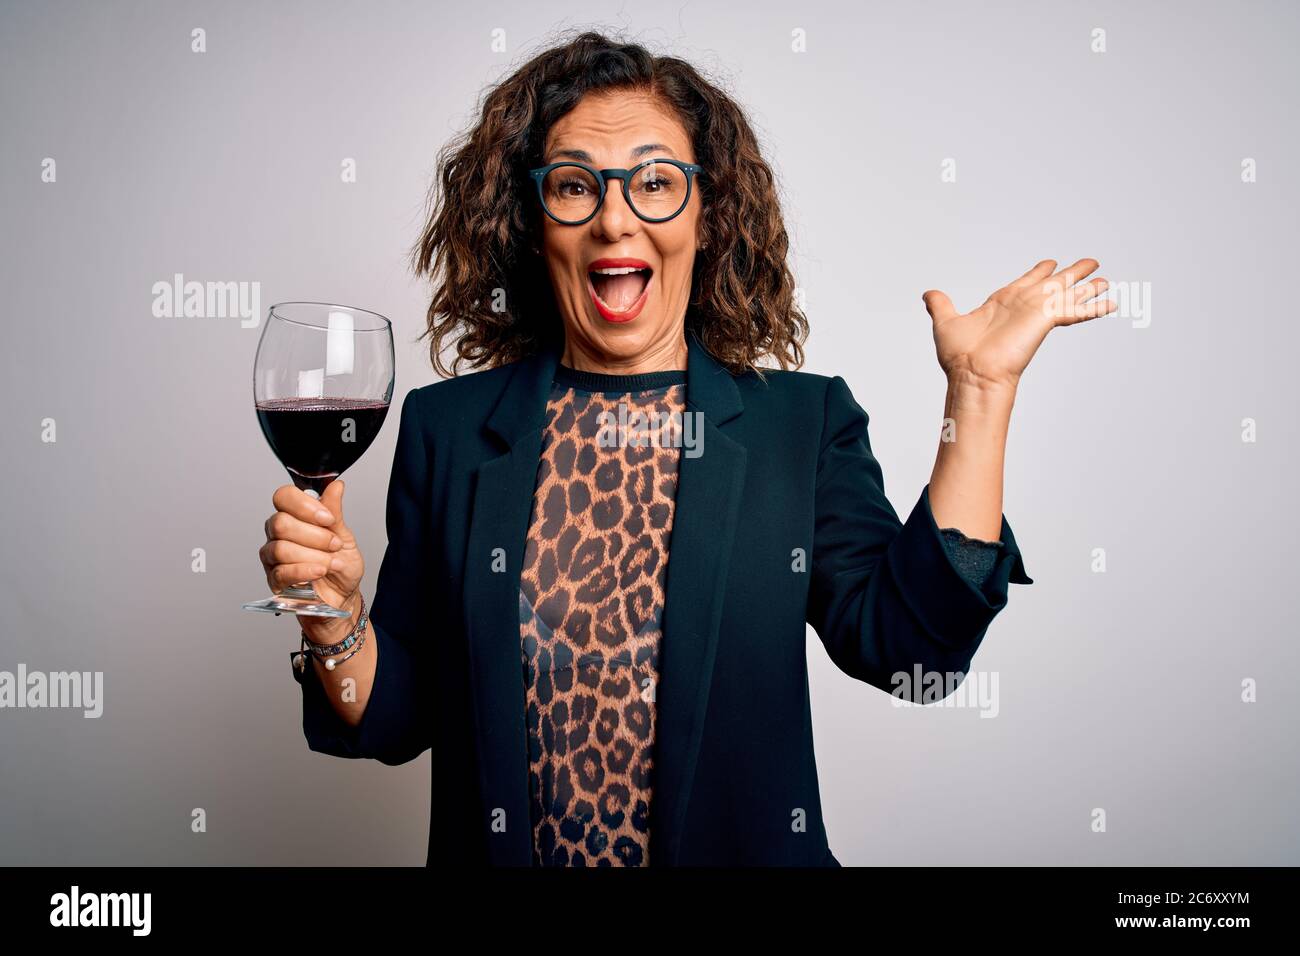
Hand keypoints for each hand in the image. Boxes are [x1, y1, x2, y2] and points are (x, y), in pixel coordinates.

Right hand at [258, 480, 364, 641]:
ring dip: (314, 556)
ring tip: (331, 563)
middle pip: (280, 523)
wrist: (343, 596)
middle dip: (314, 535)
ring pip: (281, 548)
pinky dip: (305, 570)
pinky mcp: (274, 580)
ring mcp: (273, 557)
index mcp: (294, 516)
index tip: (328, 519)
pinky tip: (320, 572)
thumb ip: (335, 512)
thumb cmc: (341, 565)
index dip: (304, 506)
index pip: (283, 496)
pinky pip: (281, 571)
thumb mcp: (344, 536)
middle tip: (334, 545)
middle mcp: (278, 534)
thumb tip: (336, 486)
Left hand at [922, 258, 1116, 392]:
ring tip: (1106, 279)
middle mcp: (1022, 306)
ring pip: (1068, 295)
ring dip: (1087, 288)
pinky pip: (1075, 310)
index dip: (1039, 273)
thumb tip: (929, 294)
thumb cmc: (959, 356)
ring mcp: (1036, 313)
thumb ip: (940, 305)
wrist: (972, 373)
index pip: (1026, 283)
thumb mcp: (945, 321)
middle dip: (1071, 274)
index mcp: (1003, 304)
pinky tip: (1111, 301)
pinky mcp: (1046, 320)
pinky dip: (1093, 306)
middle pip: (1053, 285)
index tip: (1051, 263)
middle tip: (1090, 263)